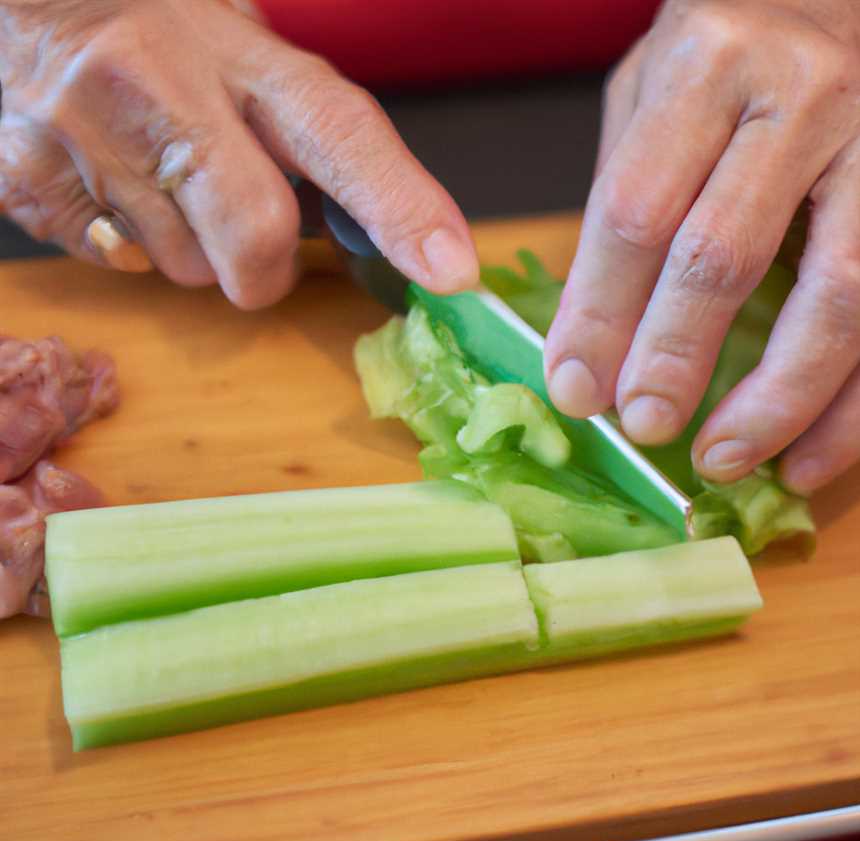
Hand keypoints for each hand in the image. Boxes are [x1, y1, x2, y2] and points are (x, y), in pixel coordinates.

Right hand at [0, 0, 477, 307]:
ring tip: (161, 181)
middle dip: (266, 271)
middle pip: (258, 235)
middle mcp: (167, 85)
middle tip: (250, 244)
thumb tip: (372, 228)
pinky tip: (113, 184)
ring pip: (185, 269)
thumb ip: (302, 135)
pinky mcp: (31, 177)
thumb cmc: (155, 33)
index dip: (403, 207)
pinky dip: (129, 245)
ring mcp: (90, 130)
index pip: (342, 134)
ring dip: (194, 253)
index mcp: (243, 53)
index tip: (451, 269)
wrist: (23, 1)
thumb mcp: (240, 54)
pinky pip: (117, 263)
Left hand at [543, 0, 859, 494]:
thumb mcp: (654, 89)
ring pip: (835, 296)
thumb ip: (623, 195)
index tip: (574, 388)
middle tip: (642, 426)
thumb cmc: (731, 48)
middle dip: (674, 358)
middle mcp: (800, 97)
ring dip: (775, 400)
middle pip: (722, 257)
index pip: (635, 215)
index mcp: (706, 68)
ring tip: (722, 461)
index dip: (599, 315)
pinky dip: (852, 403)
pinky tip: (809, 454)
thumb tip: (592, 334)